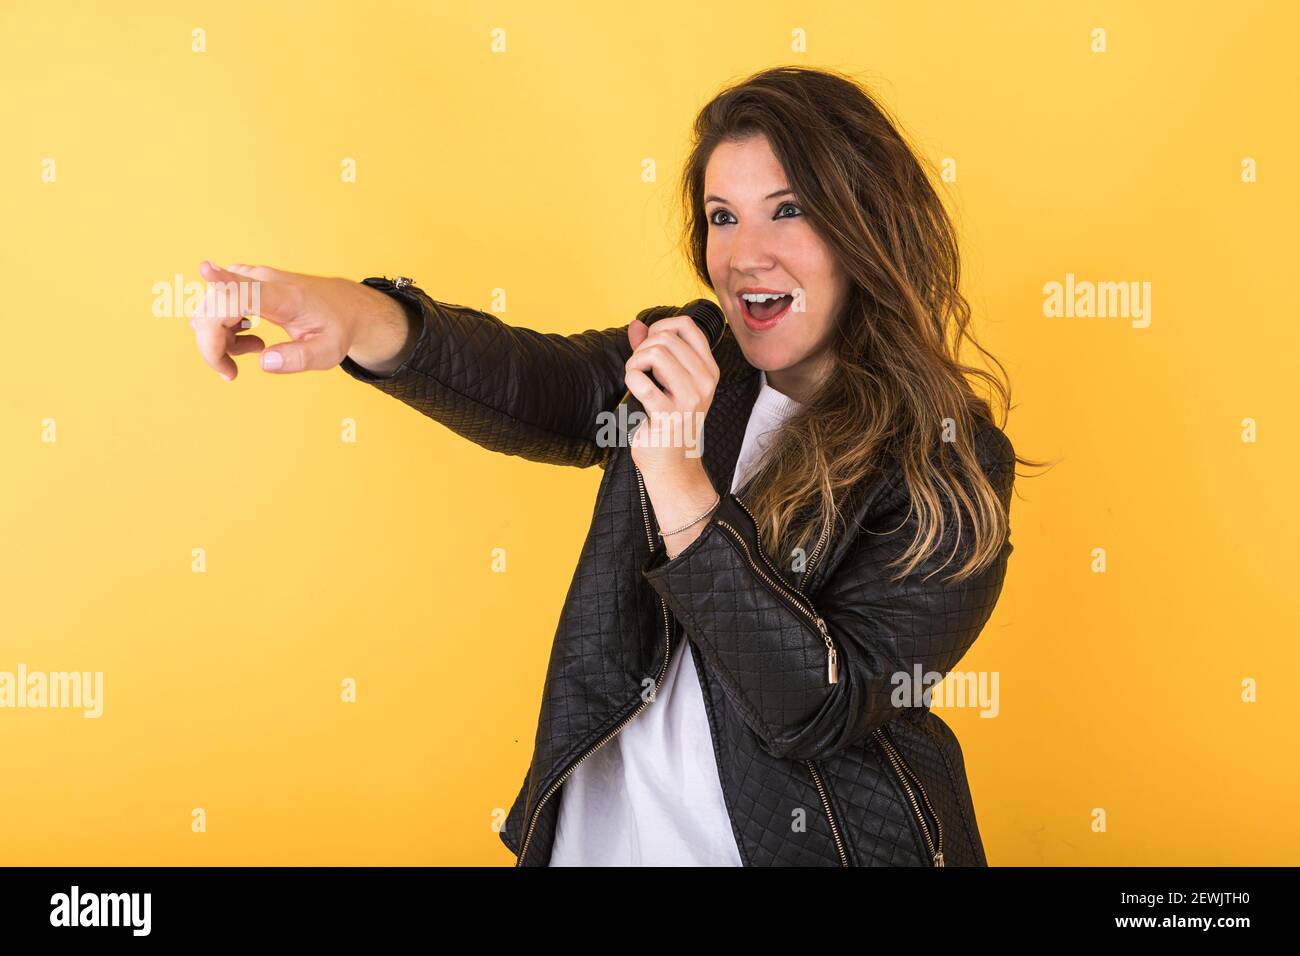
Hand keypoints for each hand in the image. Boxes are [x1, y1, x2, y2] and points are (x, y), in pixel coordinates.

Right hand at [188, 261, 409, 380]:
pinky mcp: (247, 282)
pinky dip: (222, 328)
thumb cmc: (337, 328)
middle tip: (231, 372)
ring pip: (211, 307)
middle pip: (216, 306)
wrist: (346, 306)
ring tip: (255, 349)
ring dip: (218, 338)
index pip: (249, 286)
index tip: (205, 269)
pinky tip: (250, 338)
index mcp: (286, 297)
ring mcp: (253, 278)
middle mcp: (264, 281)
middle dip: (211, 345)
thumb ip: (299, 359)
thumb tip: (264, 363)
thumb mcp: (329, 352)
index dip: (222, 282)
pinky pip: (217, 303)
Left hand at [624, 314, 719, 480]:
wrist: (672, 465)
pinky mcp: (669, 415)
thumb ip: (653, 351)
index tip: (649, 344)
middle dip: (642, 348)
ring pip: (656, 354)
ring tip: (635, 378)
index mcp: (708, 370)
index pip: (688, 326)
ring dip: (635, 362)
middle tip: (638, 368)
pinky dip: (630, 379)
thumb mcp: (668, 383)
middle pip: (666, 338)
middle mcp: (704, 382)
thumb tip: (636, 325)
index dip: (661, 326)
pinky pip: (641, 381)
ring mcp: (689, 399)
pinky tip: (633, 390)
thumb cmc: (669, 423)